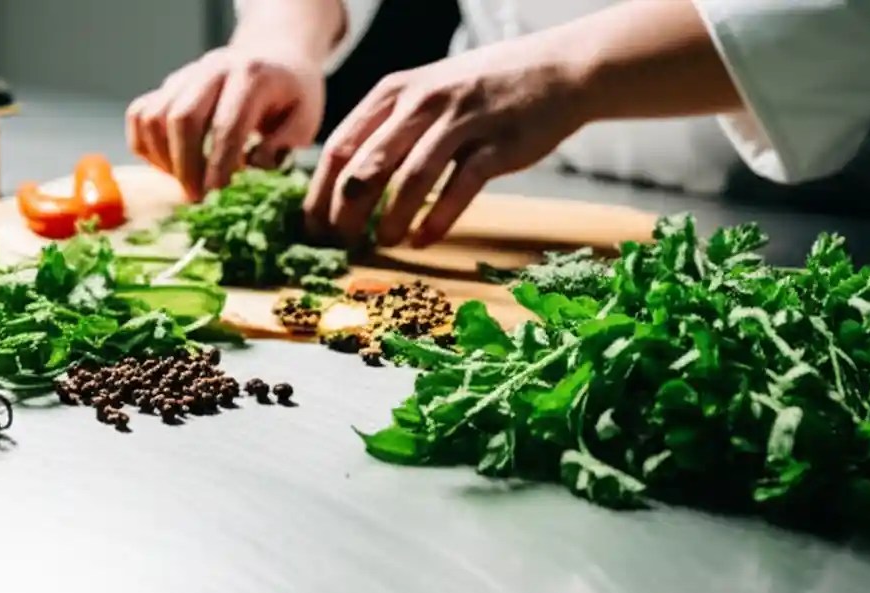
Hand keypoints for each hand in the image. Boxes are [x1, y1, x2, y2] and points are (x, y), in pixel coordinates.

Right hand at [126, 46, 325, 200]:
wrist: (276, 57)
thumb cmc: (292, 95)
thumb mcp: (305, 120)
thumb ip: (281, 147)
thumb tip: (251, 171)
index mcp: (252, 76)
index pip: (227, 126)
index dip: (219, 167)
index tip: (218, 197)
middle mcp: (213, 69)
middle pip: (182, 118)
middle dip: (186, 167)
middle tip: (197, 199)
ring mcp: (186, 75)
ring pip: (154, 116)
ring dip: (164, 159)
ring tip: (185, 183)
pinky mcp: (168, 85)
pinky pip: (140, 114)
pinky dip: (145, 146)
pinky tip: (168, 166)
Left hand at [305, 37, 587, 247]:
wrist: (557, 70)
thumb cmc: (482, 91)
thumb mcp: (425, 94)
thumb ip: (387, 131)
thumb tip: (345, 185)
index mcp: (394, 92)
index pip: (340, 147)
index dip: (320, 192)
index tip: (311, 227)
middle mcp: (420, 104)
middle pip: (365, 168)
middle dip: (345, 214)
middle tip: (339, 245)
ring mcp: (459, 123)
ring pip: (408, 180)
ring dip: (389, 221)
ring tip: (381, 245)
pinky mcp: (495, 146)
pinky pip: (458, 189)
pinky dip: (436, 220)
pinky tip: (422, 240)